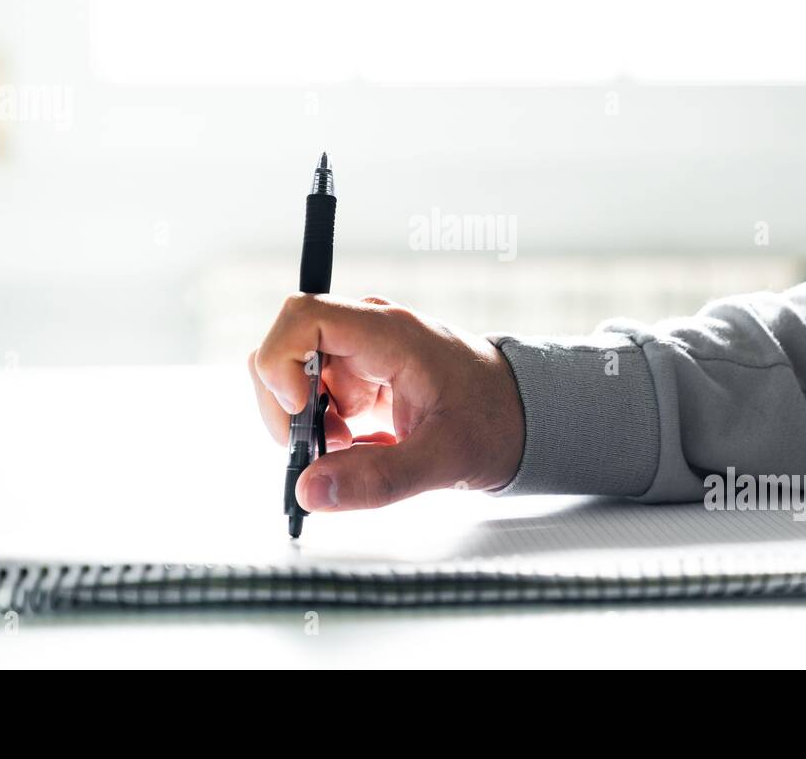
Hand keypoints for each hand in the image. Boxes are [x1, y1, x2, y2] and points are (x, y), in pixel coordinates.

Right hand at [249, 295, 525, 512]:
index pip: (303, 317)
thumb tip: (309, 490)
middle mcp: (366, 332)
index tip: (300, 413)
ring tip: (347, 447)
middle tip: (315, 450)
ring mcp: (359, 353)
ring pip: (291, 375)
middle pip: (285, 347)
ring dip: (302, 421)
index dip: (283, 362)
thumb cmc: (495, 421)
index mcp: (388, 333)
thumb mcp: (445, 458)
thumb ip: (378, 478)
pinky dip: (318, 428)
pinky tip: (354, 445)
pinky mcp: (357, 377)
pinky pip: (312, 396)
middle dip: (286, 405)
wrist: (522, 414)